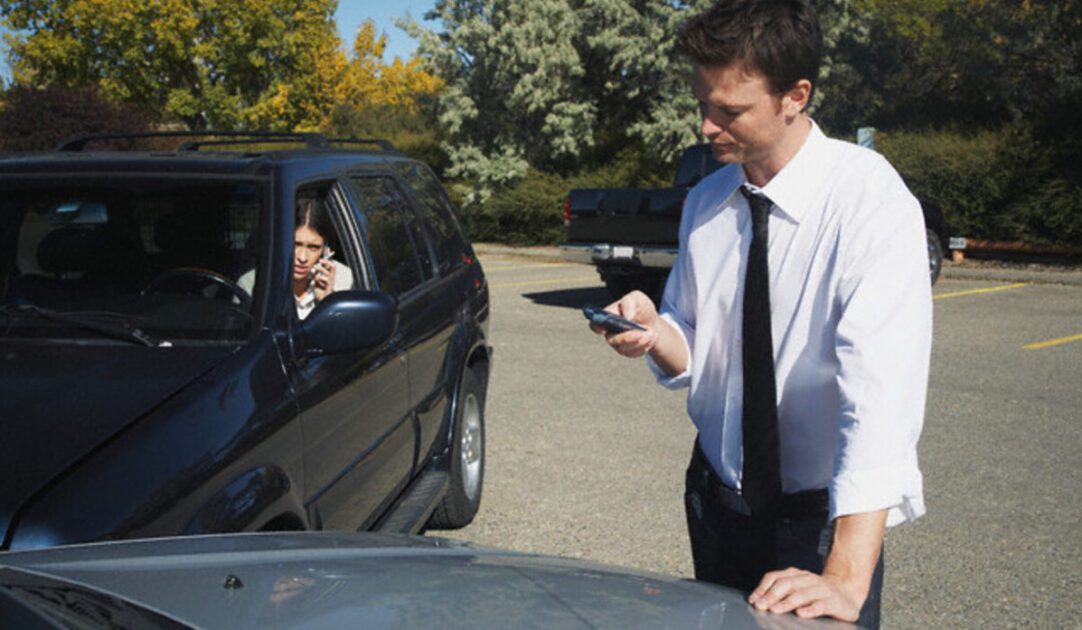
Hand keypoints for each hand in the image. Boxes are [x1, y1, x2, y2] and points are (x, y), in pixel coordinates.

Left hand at [312, 258, 335, 301]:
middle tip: (320, 261)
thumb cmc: (320, 290)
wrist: (322, 299)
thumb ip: (316, 275)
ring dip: (321, 270)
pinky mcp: (329, 287)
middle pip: (333, 267)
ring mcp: (331, 282)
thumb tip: (314, 268)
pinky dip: (319, 279)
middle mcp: (331, 278)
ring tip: (315, 269)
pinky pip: (325, 280)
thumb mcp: (317, 280)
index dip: (327, 262)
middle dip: (327, 262)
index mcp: (329, 276)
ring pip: (328, 273)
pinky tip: (317, 282)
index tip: (321, 259)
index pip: (331, 267)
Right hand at [590, 291, 658, 357]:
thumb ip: (630, 302)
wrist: (651, 322)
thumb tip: (628, 316)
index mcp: (607, 317)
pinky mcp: (627, 351)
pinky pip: (634, 353)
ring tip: (651, 333)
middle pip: (612, 340)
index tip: (604, 328)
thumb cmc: (640, 308)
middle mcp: (609, 332)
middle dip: (627, 337)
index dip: (597, 327)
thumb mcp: (637, 298)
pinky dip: (645, 345)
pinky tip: (651, 337)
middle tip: (641, 332)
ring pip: (624, 348)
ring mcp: (618, 344)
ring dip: (640, 341)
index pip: (595, 324)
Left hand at [747, 567, 862, 622]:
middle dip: (771, 596)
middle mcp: (808, 579)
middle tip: (761, 606)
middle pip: (786, 584)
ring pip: (802, 594)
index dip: (763, 588)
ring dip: (786, 602)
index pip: (775, 577)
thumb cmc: (817, 593)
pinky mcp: (834, 602)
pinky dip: (810, 609)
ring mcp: (822, 589)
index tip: (753, 600)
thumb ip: (781, 592)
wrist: (847, 593)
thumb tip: (758, 600)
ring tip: (775, 610)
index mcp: (797, 574)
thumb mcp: (798, 588)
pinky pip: (821, 605)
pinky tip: (801, 614)